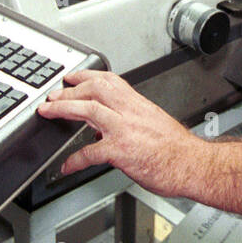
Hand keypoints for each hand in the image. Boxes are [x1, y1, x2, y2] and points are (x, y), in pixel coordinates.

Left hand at [37, 69, 201, 197]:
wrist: (193, 164)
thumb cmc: (178, 149)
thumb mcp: (154, 123)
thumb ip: (132, 119)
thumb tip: (111, 124)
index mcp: (138, 105)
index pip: (110, 80)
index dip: (87, 76)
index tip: (73, 77)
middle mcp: (130, 113)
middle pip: (94, 90)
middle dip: (69, 91)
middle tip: (53, 96)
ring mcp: (125, 130)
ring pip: (89, 110)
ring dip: (64, 109)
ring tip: (49, 113)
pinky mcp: (122, 152)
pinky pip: (91, 153)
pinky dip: (75, 159)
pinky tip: (67, 166)